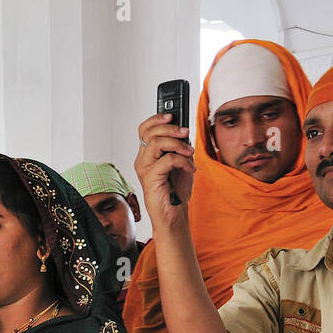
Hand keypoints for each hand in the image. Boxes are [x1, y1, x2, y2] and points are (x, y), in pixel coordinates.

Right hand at [134, 112, 194, 230]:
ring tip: (189, 152)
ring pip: (157, 142)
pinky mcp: (150, 177)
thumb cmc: (176, 192)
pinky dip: (182, 161)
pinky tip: (189, 169)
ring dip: (177, 144)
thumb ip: (179, 148)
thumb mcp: (181, 164)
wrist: (174, 215)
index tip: (172, 117)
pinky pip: (167, 159)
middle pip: (150, 132)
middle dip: (171, 128)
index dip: (156, 119)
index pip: (145, 129)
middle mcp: (142, 160)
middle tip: (186, 133)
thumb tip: (184, 133)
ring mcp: (144, 168)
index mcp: (147, 155)